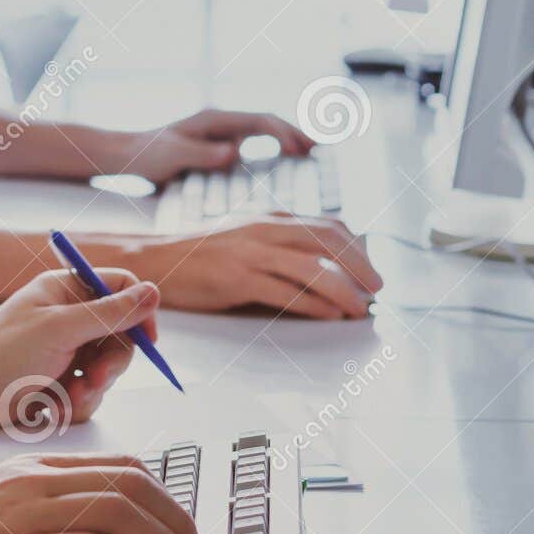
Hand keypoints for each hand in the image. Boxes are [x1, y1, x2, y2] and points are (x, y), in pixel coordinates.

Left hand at [0, 268, 160, 429]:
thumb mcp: (61, 329)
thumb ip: (110, 313)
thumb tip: (153, 294)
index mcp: (67, 291)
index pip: (121, 289)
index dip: (139, 312)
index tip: (147, 339)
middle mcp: (70, 319)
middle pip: (121, 337)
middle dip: (110, 364)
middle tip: (93, 378)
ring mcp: (65, 352)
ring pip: (106, 371)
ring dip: (90, 390)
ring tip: (65, 399)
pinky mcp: (59, 382)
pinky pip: (88, 395)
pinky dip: (74, 405)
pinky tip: (51, 410)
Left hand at [119, 110, 313, 183]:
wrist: (127, 156)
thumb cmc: (148, 155)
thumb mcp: (172, 154)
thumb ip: (202, 154)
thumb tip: (235, 153)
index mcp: (215, 119)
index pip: (259, 121)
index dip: (282, 134)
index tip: (298, 150)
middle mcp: (221, 122)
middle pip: (266, 123)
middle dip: (293, 133)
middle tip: (318, 149)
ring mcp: (221, 133)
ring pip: (263, 132)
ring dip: (286, 140)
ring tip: (311, 153)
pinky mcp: (218, 146)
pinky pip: (253, 145)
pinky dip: (272, 150)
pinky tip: (283, 162)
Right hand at [134, 214, 383, 319]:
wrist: (156, 261)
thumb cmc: (201, 255)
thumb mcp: (244, 237)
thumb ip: (278, 245)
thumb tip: (320, 266)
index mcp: (269, 218)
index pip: (326, 224)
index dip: (356, 246)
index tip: (370, 267)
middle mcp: (264, 229)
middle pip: (328, 240)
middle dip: (360, 265)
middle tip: (377, 288)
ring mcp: (250, 253)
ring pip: (312, 268)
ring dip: (344, 291)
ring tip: (360, 309)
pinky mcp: (237, 279)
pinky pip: (287, 292)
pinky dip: (315, 304)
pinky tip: (330, 314)